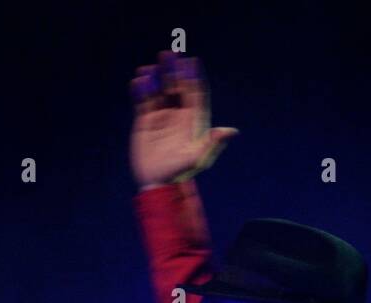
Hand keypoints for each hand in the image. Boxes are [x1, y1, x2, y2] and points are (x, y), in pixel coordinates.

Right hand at [129, 51, 238, 187]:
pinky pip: (143, 102)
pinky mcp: (145, 122)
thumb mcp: (199, 158)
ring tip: (150, 66)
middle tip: (169, 53)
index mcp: (193, 119)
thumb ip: (213, 143)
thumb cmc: (181, 171)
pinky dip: (141, 90)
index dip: (192, 76)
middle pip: (176, 87)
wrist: (158, 182)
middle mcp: (178, 115)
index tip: (190, 61)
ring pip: (159, 91)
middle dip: (173, 70)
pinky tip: (139, 80)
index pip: (194, 92)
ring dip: (155, 77)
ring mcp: (161, 117)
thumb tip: (231, 131)